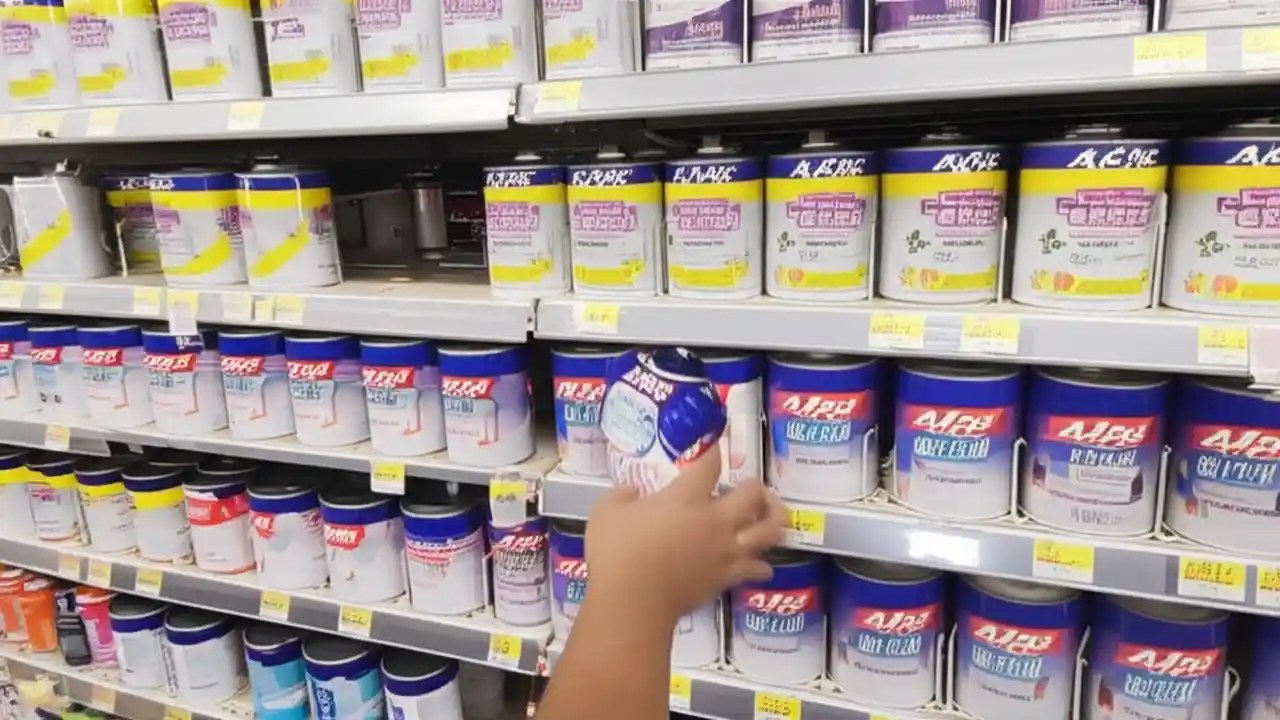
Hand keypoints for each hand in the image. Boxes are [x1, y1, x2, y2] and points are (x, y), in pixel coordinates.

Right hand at [584, 447, 788, 623]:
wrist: (633, 602)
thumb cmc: (616, 553)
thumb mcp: (606, 512)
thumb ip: (621, 496)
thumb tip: (631, 492)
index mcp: (686, 497)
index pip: (709, 464)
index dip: (714, 450)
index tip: (715, 445)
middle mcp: (715, 519)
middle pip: (753, 494)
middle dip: (755, 487)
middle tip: (749, 489)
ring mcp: (725, 550)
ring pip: (769, 530)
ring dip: (773, 519)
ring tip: (768, 516)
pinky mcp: (727, 577)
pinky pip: (758, 568)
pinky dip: (761, 564)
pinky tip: (759, 562)